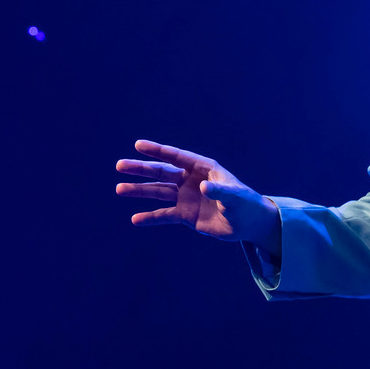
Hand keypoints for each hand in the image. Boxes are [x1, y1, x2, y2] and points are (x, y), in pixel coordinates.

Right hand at [116, 139, 280, 253]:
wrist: (249, 223)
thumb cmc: (246, 203)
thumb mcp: (235, 196)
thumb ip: (219, 190)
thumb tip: (202, 187)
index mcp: (203, 168)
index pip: (177, 157)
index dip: (158, 151)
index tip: (138, 145)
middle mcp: (190, 180)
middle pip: (162, 172)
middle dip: (141, 169)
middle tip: (120, 165)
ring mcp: (186, 197)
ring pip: (158, 192)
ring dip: (139, 191)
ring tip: (119, 189)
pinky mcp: (186, 215)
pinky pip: (164, 215)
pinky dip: (151, 217)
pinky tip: (135, 219)